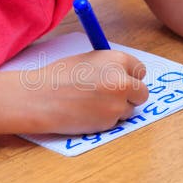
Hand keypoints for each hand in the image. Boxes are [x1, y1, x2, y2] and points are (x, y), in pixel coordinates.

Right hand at [15, 50, 148, 134]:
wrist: (40, 98)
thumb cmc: (59, 77)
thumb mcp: (88, 60)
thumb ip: (110, 67)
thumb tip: (127, 76)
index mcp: (117, 60)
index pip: (140, 70)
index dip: (131, 77)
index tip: (124, 80)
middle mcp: (123, 81)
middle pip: (142, 93)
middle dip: (131, 96)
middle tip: (114, 97)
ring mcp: (117, 103)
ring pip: (129, 110)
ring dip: (117, 109)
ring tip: (92, 104)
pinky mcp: (109, 122)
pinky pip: (115, 122)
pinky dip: (105, 120)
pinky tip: (86, 113)